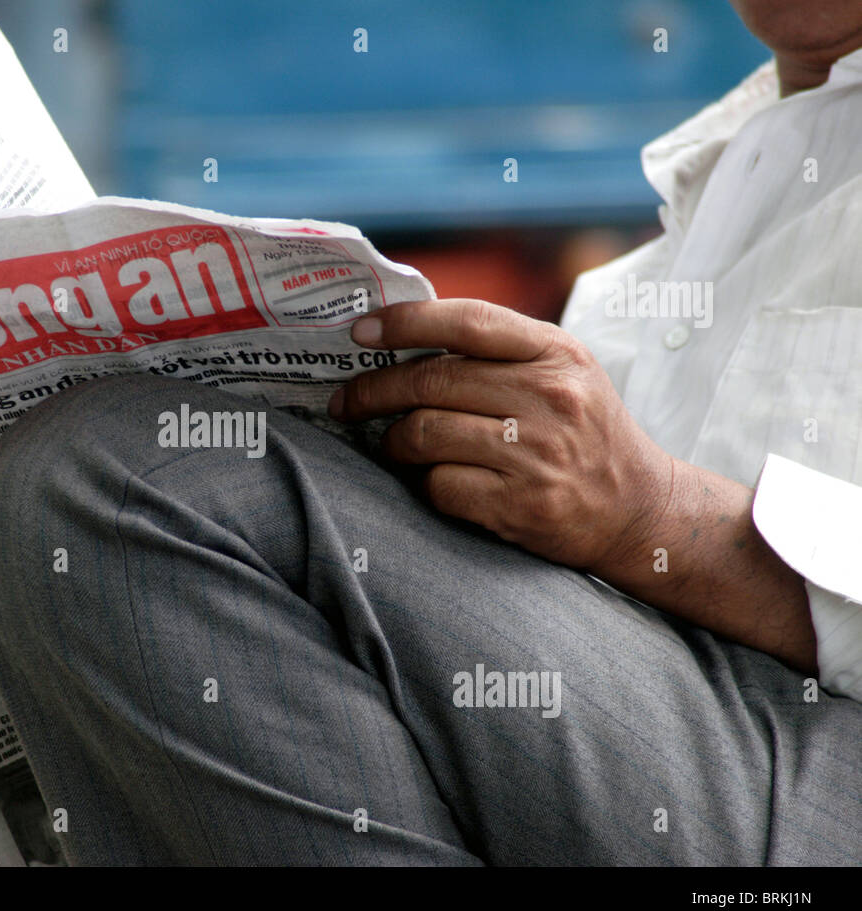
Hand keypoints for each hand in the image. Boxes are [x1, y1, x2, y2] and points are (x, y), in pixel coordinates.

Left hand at [329, 298, 674, 574]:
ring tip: (390, 444)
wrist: (641, 510)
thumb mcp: (563, 372)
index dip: (406, 322)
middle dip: (374, 390)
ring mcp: (538, 455)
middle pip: (433, 381)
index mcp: (557, 353)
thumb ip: (500, 351)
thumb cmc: (585, 433)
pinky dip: (422, 484)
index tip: (361, 330)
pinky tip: (427, 480)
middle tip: (347, 402)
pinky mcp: (523, 507)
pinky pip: (441, 487)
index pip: (469, 322)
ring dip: (392, 442)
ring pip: (426, 434)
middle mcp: (551, 398)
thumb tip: (403, 335)